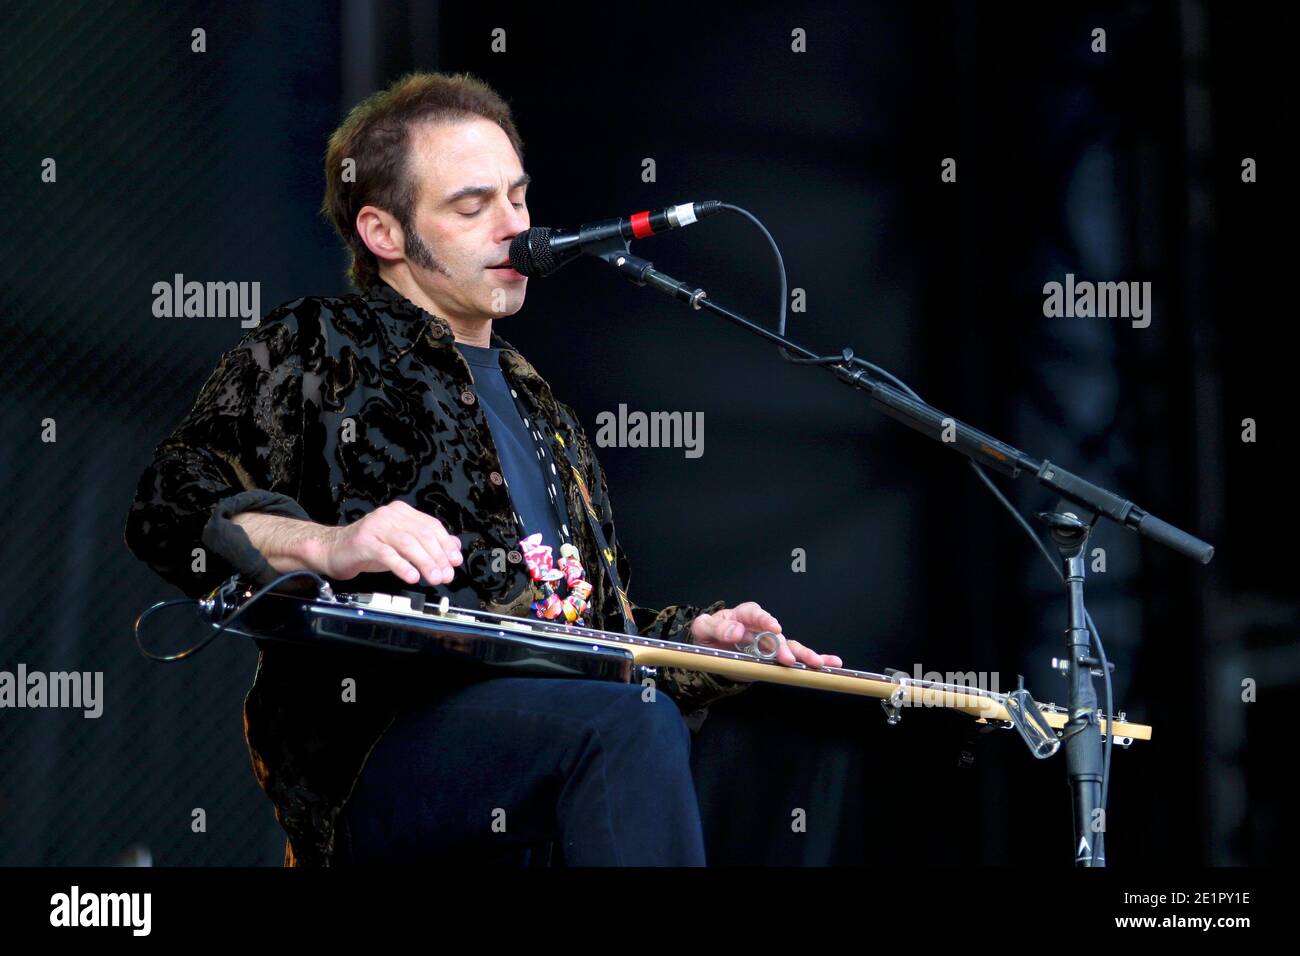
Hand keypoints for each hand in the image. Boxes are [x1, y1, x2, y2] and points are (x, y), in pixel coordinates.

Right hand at [314, 500, 463, 585]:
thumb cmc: (369, 548)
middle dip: (438, 557)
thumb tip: (454, 547)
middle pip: (422, 535)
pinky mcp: (364, 542)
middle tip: (446, 575)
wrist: (333, 550)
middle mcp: (390, 515)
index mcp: (402, 512)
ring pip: (408, 543)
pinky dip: (403, 566)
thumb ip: (426, 543)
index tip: (455, 561)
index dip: (446, 544)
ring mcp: (376, 527)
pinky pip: (388, 554)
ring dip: (425, 563)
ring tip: (434, 578)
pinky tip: (412, 577)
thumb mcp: (402, 545)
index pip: (432, 526)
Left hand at [690, 601, 842, 670]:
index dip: (763, 619)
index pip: (754, 613)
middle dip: (782, 646)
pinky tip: (831, 663)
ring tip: (818, 663)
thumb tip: (735, 631)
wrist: (711, 649)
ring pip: (790, 647)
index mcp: (743, 615)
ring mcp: (769, 644)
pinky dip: (812, 660)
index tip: (771, 627)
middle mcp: (760, 628)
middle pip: (775, 634)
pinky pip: (795, 659)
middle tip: (788, 658)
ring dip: (804, 655)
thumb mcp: (703, 629)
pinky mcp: (774, 658)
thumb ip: (716, 628)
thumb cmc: (709, 634)